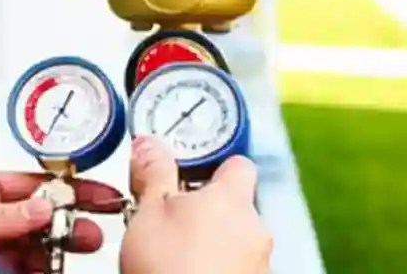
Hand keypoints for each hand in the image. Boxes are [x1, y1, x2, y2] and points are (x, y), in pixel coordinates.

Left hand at [0, 167, 124, 271]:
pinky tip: (49, 270)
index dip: (67, 187)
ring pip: (32, 246)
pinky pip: (18, 267)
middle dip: (68, 220)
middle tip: (92, 231)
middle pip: (38, 216)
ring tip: (75, 252)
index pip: (32, 183)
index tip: (98, 194)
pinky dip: (37, 269)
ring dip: (56, 249)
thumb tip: (40, 205)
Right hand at [120, 137, 271, 273]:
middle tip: (168, 223)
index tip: (185, 174)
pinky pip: (235, 270)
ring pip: (233, 242)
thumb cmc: (171, 270)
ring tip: (172, 257)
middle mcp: (255, 229)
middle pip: (233, 207)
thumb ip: (153, 175)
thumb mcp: (148, 213)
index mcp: (231, 198)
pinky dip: (214, 270)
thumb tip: (150, 145)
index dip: (212, 166)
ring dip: (209, 245)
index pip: (237, 164)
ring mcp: (259, 264)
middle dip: (204, 213)